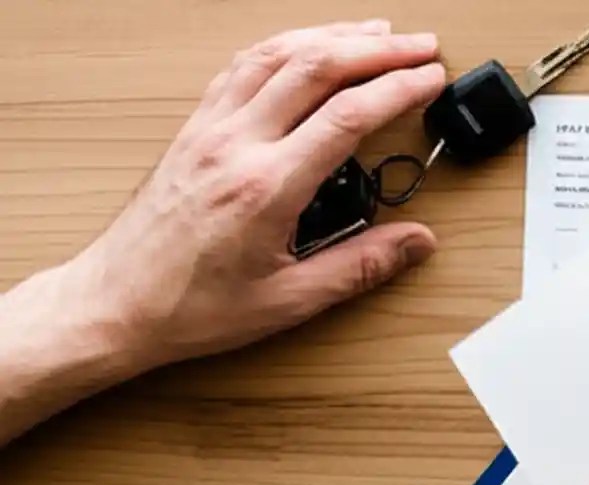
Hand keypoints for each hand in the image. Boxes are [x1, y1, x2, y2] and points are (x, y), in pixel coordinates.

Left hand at [62, 19, 445, 370]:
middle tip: (419, 46)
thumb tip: (417, 242)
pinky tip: (304, 45)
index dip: (397, 88)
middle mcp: (234, 145)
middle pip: (314, 68)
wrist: (116, 304)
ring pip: (275, 55)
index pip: (346, 116)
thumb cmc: (190, 307)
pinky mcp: (192, 129)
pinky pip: (241, 67)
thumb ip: (360, 267)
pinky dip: (283, 46)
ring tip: (374, 31)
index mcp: (265, 188)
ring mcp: (208, 130)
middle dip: (376, 48)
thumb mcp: (288, 300)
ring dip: (331, 35)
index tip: (430, 78)